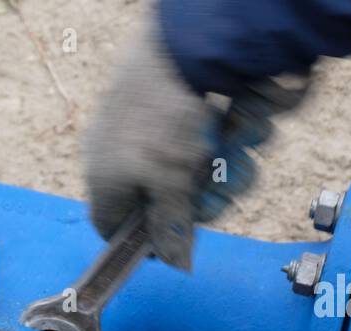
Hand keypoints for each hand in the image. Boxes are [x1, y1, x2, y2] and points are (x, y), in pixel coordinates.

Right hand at [84, 12, 304, 268]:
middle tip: (217, 195)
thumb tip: (174, 266)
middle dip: (203, 203)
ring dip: (229, 173)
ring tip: (234, 155)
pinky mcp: (203, 112)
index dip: (142, 241)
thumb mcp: (167, 181)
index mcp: (107, 174)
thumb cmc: (162, 117)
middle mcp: (134, 155)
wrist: (190, 44)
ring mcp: (170, 132)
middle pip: (172, 206)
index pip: (114, 225)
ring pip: (207, 176)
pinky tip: (242, 129)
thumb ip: (171, 226)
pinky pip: (227, 146)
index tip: (172, 247)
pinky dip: (240, 143)